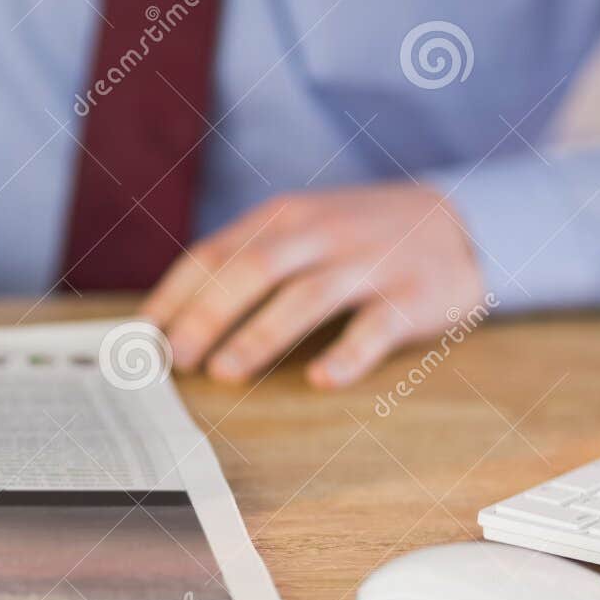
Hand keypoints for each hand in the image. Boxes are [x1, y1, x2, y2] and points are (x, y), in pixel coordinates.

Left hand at [141, 184, 485, 388]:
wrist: (456, 223)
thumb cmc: (354, 241)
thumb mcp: (298, 234)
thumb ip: (242, 265)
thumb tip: (170, 323)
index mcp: (283, 219)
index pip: (214, 254)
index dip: (174, 297)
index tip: (143, 340)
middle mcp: (321, 234)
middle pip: (253, 271)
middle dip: (207, 316)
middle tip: (176, 361)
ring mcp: (368, 263)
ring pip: (306, 297)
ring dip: (260, 336)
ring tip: (225, 372)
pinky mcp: (411, 296)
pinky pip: (374, 327)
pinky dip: (346, 355)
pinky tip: (319, 380)